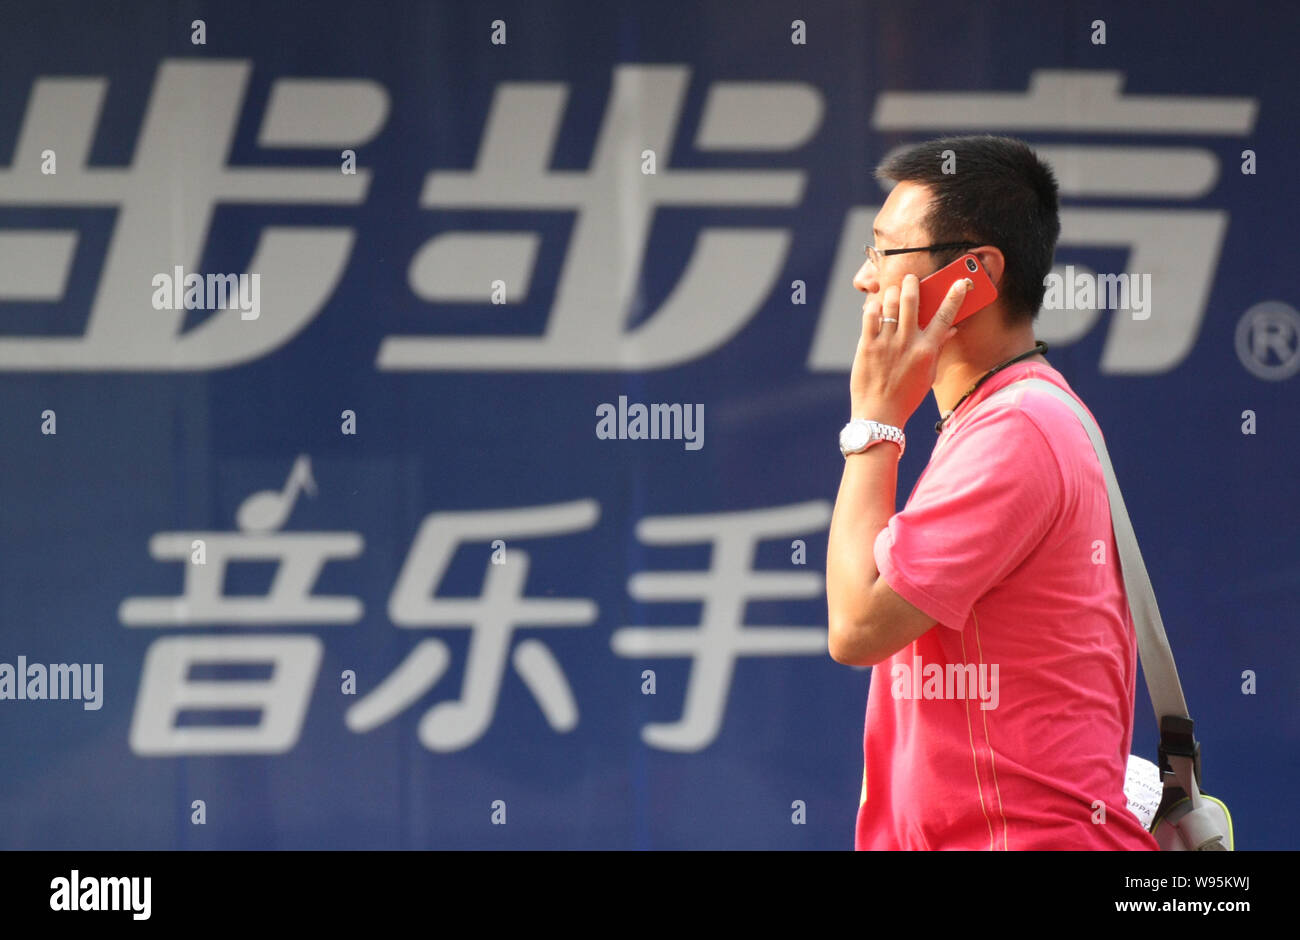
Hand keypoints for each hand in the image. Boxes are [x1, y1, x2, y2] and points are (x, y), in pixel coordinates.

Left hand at [850, 274, 969, 425]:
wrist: (880, 415)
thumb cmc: (907, 396)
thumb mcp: (929, 374)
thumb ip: (938, 348)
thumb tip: (951, 329)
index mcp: (926, 350)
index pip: (944, 316)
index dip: (954, 296)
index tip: (961, 282)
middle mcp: (907, 343)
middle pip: (911, 301)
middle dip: (913, 284)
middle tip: (911, 279)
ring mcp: (885, 343)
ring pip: (890, 305)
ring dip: (893, 292)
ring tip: (894, 290)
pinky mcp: (866, 346)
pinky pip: (869, 317)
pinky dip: (874, 308)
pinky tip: (877, 307)